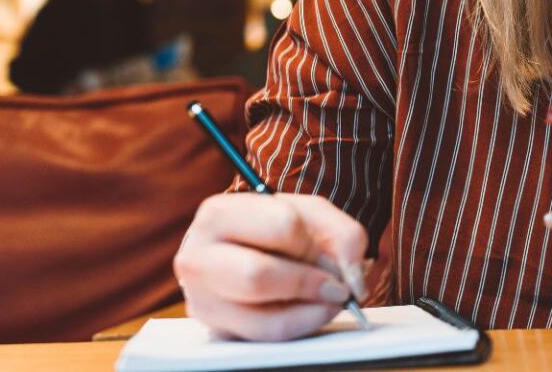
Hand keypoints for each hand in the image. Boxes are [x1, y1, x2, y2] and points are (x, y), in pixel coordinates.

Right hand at [175, 193, 368, 340]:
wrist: (239, 247)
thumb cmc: (274, 227)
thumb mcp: (310, 214)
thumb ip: (343, 234)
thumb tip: (353, 279)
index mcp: (218, 214)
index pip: (280, 226)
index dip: (313, 243)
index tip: (325, 252)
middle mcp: (197, 257)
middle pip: (258, 276)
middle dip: (310, 283)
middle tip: (337, 286)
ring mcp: (202, 299)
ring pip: (262, 319)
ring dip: (312, 311)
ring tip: (330, 299)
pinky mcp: (216, 329)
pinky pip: (266, 338)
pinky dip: (301, 326)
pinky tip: (314, 311)